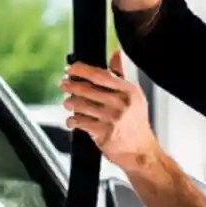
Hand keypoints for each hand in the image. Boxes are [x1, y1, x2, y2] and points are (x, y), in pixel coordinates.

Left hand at [60, 51, 160, 169]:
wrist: (142, 152)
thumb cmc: (136, 124)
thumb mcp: (134, 97)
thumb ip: (121, 75)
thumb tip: (116, 54)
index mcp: (128, 91)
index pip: (100, 75)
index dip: (81, 70)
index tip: (70, 68)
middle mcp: (121, 103)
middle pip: (86, 89)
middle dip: (70, 85)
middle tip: (63, 84)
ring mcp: (112, 118)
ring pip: (80, 105)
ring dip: (70, 103)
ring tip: (68, 102)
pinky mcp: (103, 133)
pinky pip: (79, 121)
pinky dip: (72, 120)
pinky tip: (72, 120)